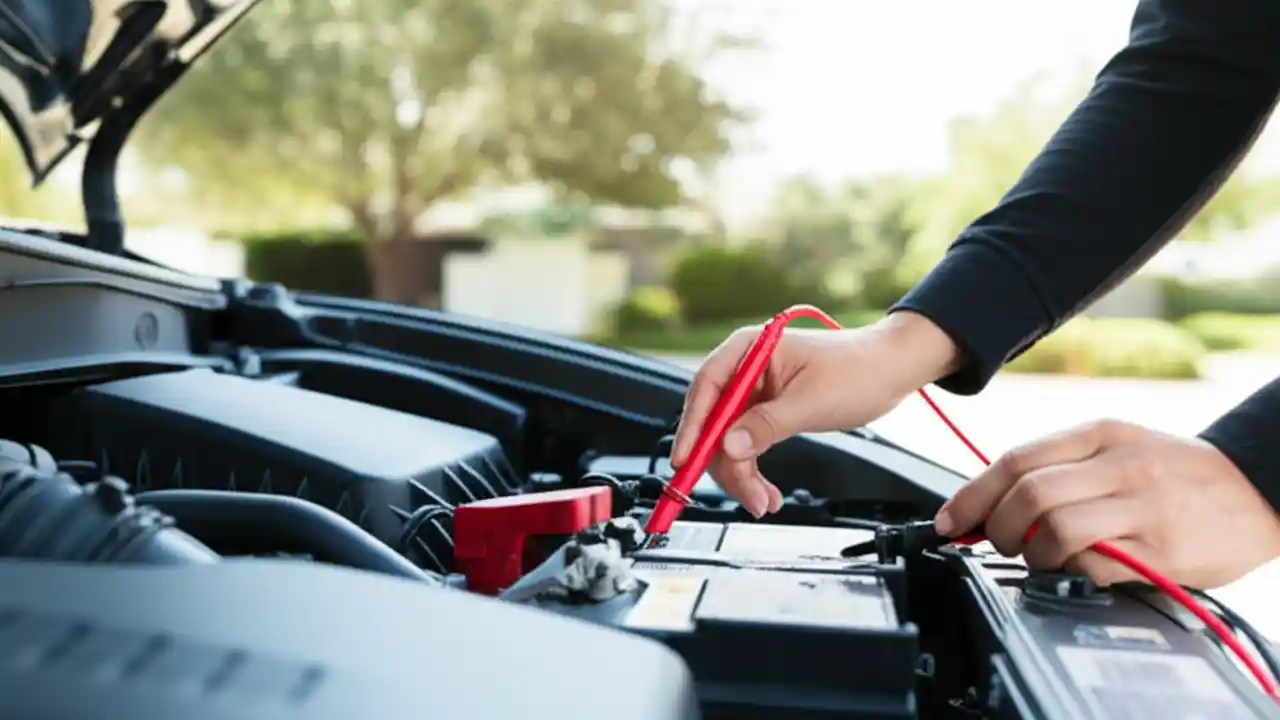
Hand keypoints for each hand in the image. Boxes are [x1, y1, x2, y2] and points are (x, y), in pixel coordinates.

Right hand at [671, 311, 961, 516]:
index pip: (707, 388)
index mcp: (750, 349)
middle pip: (713, 420)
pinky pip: (746, 444)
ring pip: (728, 439)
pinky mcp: (765, 410)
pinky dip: (753, 470)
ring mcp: (754, 391)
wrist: (889, 369)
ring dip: (741, 474)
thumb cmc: (858, 370)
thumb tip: (730, 446)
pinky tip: (765, 491)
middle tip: (743, 494)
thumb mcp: (811, 401)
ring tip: (762, 501)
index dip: (692, 426)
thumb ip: (767, 424)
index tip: (685, 459)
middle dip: (724, 462)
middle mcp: (746, 369)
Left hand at [935, 419, 1279, 588]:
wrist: (1259, 491)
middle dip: (995, 527)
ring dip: (1031, 554)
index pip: (1017, 460)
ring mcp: (1143, 508)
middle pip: (1028, 495)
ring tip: (1039, 557)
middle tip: (999, 542)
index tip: (949, 521)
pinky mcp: (1161, 552)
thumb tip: (990, 500)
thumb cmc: (1176, 473)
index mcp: (1101, 434)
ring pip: (1054, 530)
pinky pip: (1092, 566)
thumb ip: (1061, 466)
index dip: (972, 495)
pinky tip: (1076, 569)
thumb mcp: (1119, 447)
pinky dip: (1069, 573)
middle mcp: (1120, 465)